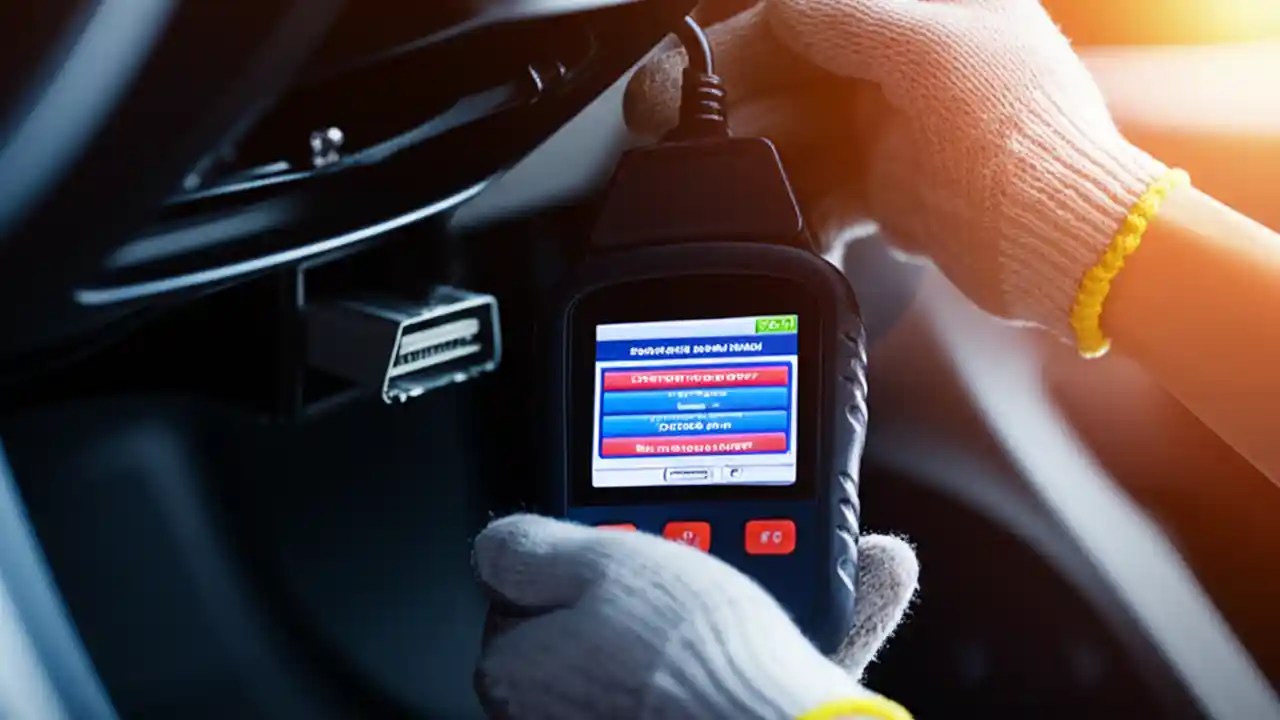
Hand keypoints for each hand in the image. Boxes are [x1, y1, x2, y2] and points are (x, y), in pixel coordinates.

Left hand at [473, 514, 917, 719]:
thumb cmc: (695, 654)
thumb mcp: (607, 558)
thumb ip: (535, 547)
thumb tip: (495, 545)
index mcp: (508, 671)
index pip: (516, 600)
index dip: (572, 575)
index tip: (613, 576)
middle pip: (556, 648)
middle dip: (601, 623)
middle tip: (658, 610)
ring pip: (599, 682)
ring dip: (633, 662)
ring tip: (687, 647)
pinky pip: (636, 708)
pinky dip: (660, 697)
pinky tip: (696, 683)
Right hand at [627, 0, 1168, 341]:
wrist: (1071, 253)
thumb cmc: (1029, 148)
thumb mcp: (931, 52)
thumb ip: (848, 15)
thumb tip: (780, 4)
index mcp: (930, 12)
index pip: (809, 12)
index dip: (739, 41)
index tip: (688, 74)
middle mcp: (912, 64)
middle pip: (794, 71)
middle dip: (733, 103)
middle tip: (670, 131)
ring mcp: (900, 127)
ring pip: (800, 131)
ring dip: (759, 161)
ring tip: (725, 185)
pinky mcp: (894, 186)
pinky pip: (823, 185)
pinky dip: (799, 206)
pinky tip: (788, 224)